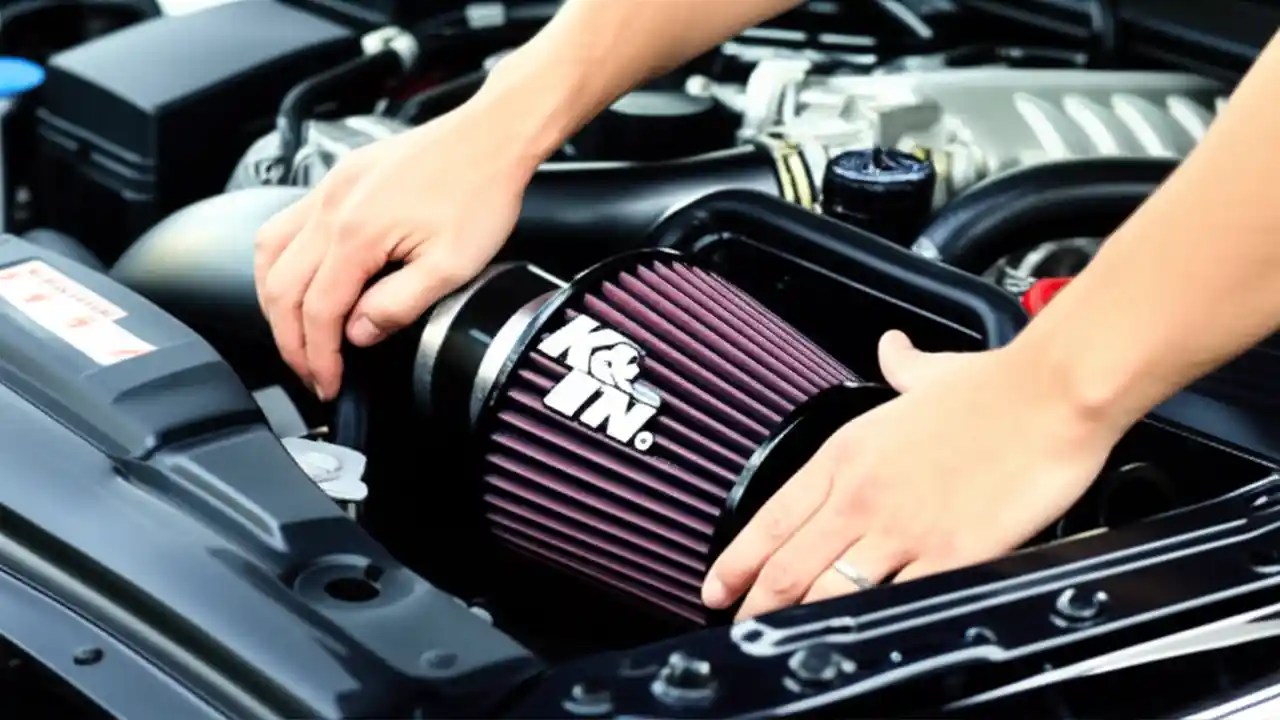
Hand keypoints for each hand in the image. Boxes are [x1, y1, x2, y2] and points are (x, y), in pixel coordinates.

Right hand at [254, 99, 541, 400]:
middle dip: (290, 341)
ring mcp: (329, 189)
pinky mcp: (338, 179)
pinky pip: (285, 225)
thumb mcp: (451, 266)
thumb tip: (358, 334)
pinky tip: (297, 280)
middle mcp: (330, 208)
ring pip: (270, 254)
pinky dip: (280, 263)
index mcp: (356, 233)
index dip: (318, 357)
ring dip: (276, 302)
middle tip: (310, 373)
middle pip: (281, 287)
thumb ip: (398, 305)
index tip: (328, 384)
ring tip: (297, 336)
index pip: (317, 311)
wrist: (492, 136)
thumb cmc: (480, 192)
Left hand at [702, 330, 1127, 619]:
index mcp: (846, 452)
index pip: (771, 518)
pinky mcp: (947, 557)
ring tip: (784, 641)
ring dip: (800, 622)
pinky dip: (868, 625)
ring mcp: (901, 529)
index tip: (716, 585)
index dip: (736, 561)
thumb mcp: (929, 373)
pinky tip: (855, 638)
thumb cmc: (995, 387)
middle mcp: (861, 494)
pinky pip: (894, 605)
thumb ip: (901, 367)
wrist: (1052, 393)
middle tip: (740, 626)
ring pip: (827, 593)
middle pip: (787, 567)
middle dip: (756, 604)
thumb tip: (891, 346)